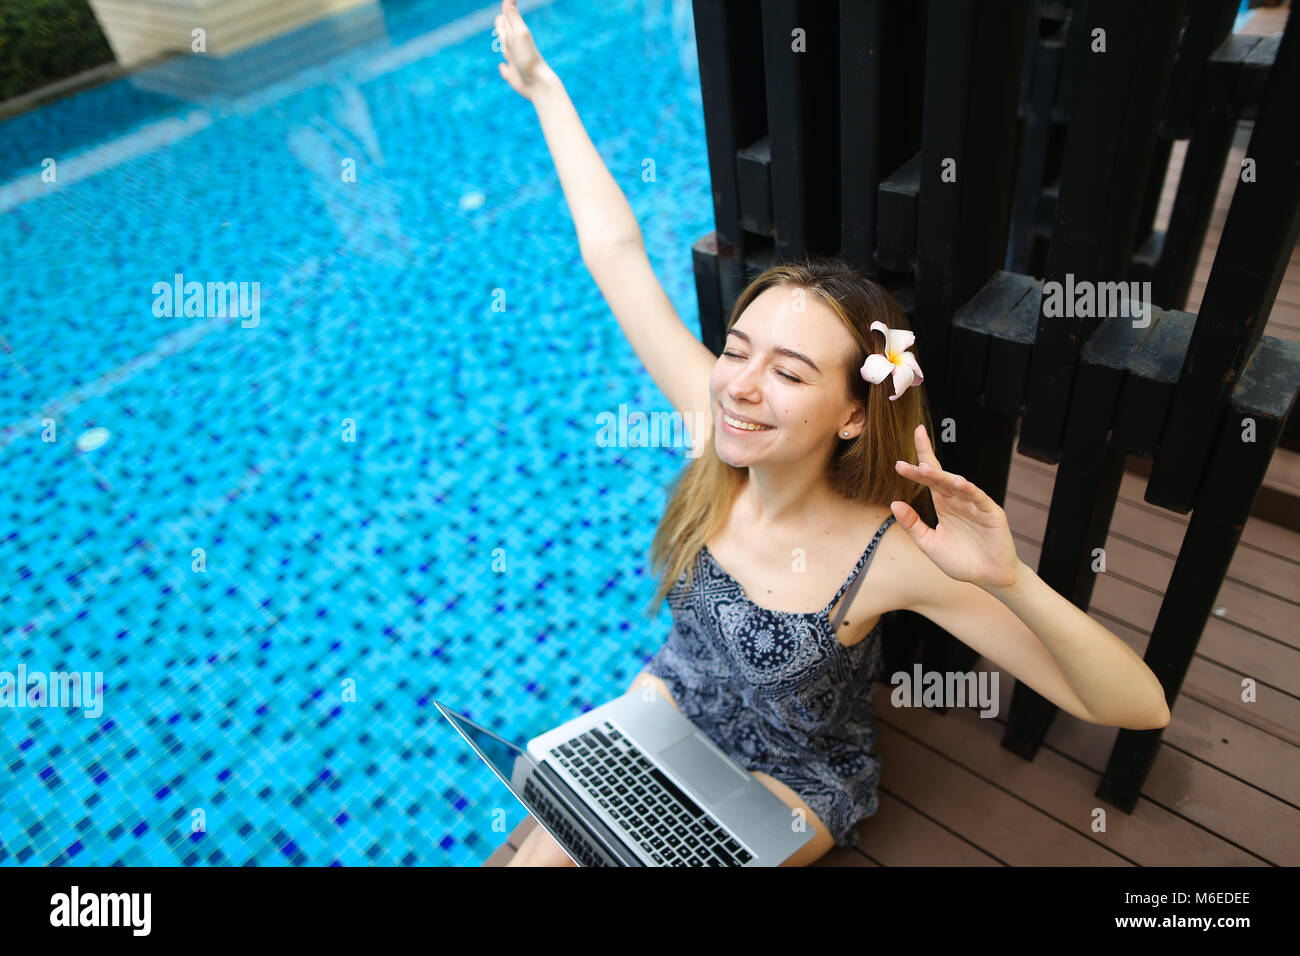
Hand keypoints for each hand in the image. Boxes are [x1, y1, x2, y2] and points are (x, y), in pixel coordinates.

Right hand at [495, 0, 553, 100]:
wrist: (538, 84)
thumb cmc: (528, 57)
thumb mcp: (519, 34)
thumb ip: (513, 17)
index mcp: (515, 34)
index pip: (505, 18)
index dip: (506, 12)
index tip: (510, 2)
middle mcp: (514, 46)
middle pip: (503, 32)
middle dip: (501, 29)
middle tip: (502, 24)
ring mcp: (514, 61)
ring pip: (505, 49)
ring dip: (503, 45)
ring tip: (503, 41)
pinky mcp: (513, 76)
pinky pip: (505, 70)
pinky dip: (503, 69)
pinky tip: (504, 68)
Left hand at [891, 424, 1023, 589]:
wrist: (989, 578)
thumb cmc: (961, 560)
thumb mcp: (929, 543)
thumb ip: (912, 524)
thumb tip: (894, 503)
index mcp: (944, 505)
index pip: (929, 482)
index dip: (916, 471)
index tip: (898, 464)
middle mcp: (958, 500)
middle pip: (940, 477)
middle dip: (926, 463)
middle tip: (909, 456)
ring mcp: (975, 505)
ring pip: (957, 485)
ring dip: (942, 476)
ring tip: (924, 468)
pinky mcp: (991, 513)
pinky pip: (979, 498)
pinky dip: (970, 490)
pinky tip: (959, 483)